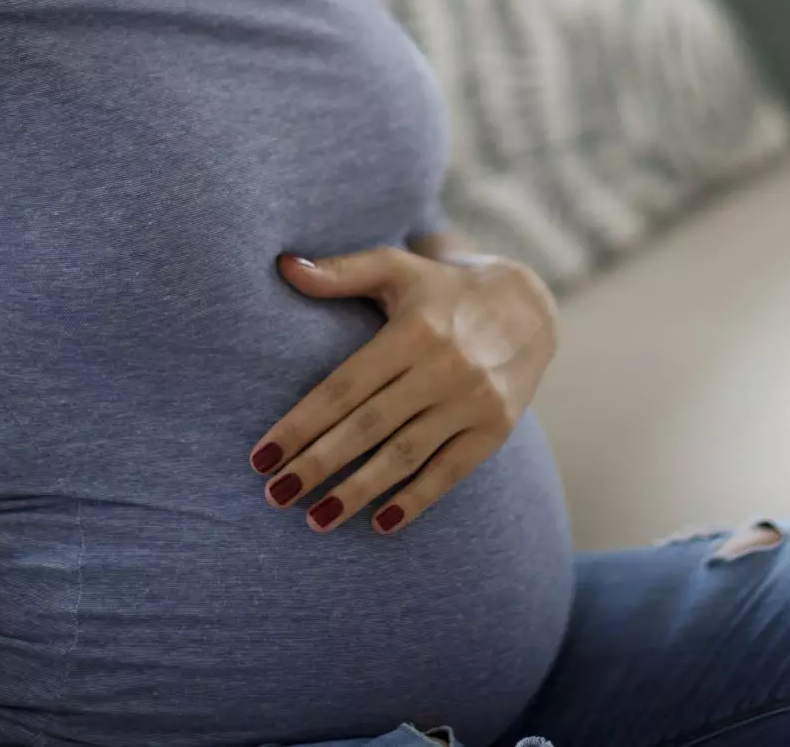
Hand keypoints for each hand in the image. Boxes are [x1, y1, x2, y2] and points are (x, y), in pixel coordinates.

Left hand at [251, 245, 557, 533]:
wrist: (528, 308)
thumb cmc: (443, 290)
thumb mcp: (397, 268)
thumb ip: (341, 272)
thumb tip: (284, 266)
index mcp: (413, 330)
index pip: (345, 386)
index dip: (301, 424)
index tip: (261, 456)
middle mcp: (444, 367)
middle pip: (368, 426)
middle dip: (318, 464)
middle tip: (275, 493)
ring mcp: (473, 401)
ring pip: (405, 455)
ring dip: (358, 492)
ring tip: (315, 519)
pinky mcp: (495, 429)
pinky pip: (450, 472)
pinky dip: (416, 500)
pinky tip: (380, 523)